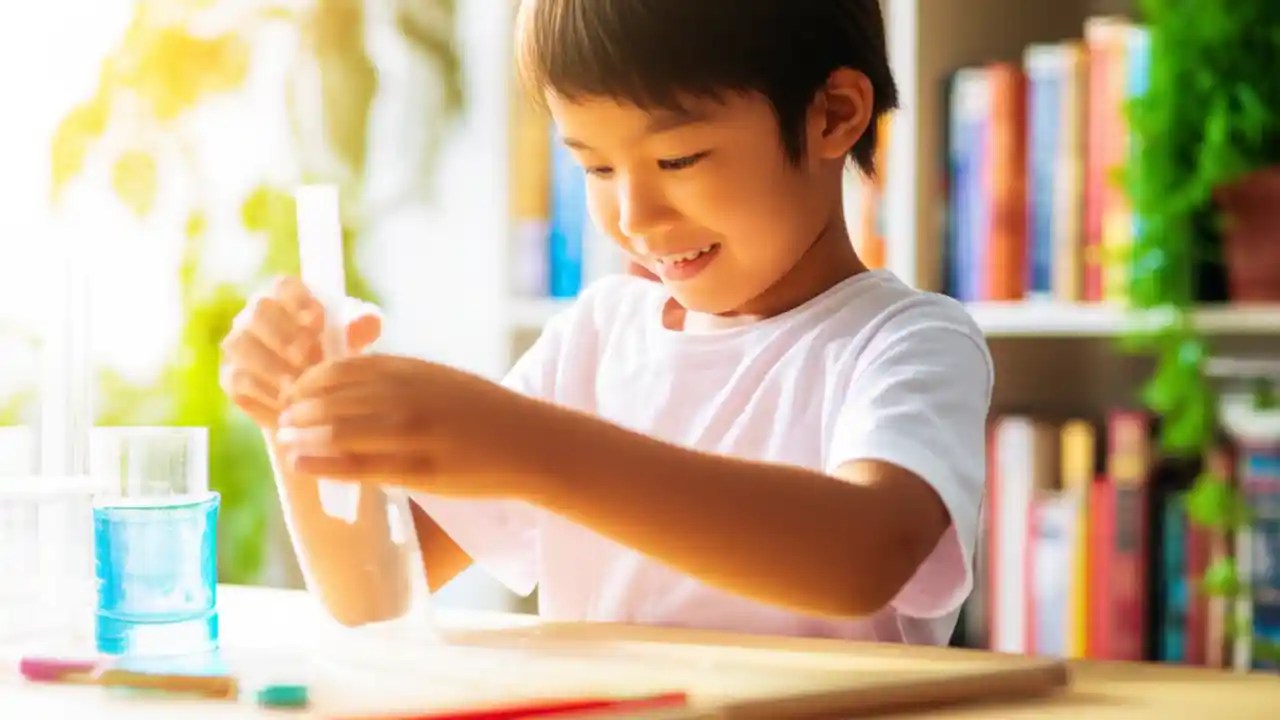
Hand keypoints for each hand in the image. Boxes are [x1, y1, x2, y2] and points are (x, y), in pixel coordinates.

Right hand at [219, 276, 381, 429]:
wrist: (319, 397)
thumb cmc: (337, 356)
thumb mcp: (356, 340)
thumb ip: (362, 326)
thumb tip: (367, 321)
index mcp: (287, 297)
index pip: (284, 286)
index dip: (298, 300)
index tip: (319, 322)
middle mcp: (257, 315)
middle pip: (258, 311)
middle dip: (283, 334)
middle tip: (307, 357)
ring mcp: (240, 344)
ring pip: (240, 343)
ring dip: (269, 364)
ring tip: (295, 384)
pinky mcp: (231, 376)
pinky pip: (237, 379)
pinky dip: (261, 392)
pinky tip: (284, 403)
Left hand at [275, 354, 543, 497]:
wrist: (531, 442)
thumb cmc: (485, 414)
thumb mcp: (441, 381)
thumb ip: (401, 379)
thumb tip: (355, 382)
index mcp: (412, 370)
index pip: (340, 368)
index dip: (307, 380)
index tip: (294, 391)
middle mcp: (408, 396)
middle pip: (331, 397)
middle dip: (297, 408)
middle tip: (282, 418)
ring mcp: (414, 434)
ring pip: (338, 430)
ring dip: (302, 435)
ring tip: (286, 441)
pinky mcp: (420, 470)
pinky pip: (359, 465)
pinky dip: (322, 464)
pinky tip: (301, 464)